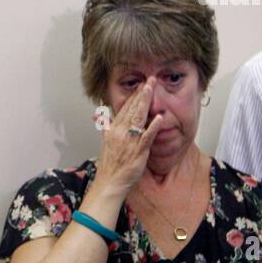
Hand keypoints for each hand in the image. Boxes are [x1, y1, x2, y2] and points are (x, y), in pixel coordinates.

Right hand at [90, 77, 165, 198]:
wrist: (109, 183)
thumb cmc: (109, 165)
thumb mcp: (105, 142)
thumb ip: (106, 126)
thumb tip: (102, 115)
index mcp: (113, 130)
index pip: (124, 108)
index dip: (133, 96)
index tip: (141, 84)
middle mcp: (120, 132)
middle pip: (131, 109)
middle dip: (141, 93)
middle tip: (150, 79)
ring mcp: (129, 141)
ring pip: (138, 118)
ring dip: (145, 102)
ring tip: (152, 89)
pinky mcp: (138, 152)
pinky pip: (146, 137)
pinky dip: (153, 127)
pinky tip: (159, 117)